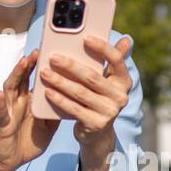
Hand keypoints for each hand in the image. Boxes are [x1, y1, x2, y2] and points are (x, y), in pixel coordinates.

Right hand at [0, 48, 59, 170]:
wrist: (13, 160)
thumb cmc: (29, 140)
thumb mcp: (49, 125)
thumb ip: (57, 111)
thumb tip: (74, 99)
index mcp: (28, 101)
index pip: (33, 79)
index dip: (39, 66)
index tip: (49, 52)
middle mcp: (17, 102)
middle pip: (21, 78)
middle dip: (29, 64)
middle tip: (38, 51)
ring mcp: (9, 111)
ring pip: (10, 89)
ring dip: (16, 75)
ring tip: (23, 63)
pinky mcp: (3, 125)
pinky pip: (1, 113)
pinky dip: (0, 104)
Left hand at [40, 34, 132, 151]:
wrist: (97, 132)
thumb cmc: (99, 98)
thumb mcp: (108, 81)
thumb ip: (113, 60)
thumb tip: (126, 40)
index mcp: (124, 81)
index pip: (116, 60)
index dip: (102, 48)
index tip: (85, 38)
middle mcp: (120, 97)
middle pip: (92, 77)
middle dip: (70, 66)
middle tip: (53, 57)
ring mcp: (109, 112)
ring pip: (80, 92)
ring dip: (60, 82)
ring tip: (45, 73)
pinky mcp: (96, 124)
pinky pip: (74, 109)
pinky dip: (59, 100)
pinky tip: (47, 92)